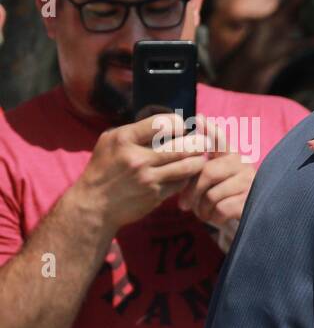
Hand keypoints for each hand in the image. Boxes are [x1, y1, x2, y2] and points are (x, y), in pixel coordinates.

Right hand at [70, 112, 216, 231]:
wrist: (94, 204)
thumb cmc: (103, 169)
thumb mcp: (110, 142)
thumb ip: (134, 132)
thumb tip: (164, 122)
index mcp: (124, 139)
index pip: (161, 124)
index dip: (177, 123)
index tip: (181, 126)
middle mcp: (137, 158)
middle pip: (180, 147)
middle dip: (197, 142)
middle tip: (206, 141)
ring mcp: (148, 178)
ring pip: (185, 166)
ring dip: (198, 160)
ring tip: (203, 155)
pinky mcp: (155, 195)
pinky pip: (180, 183)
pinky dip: (188, 177)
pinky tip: (191, 172)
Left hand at [177, 118, 256, 247]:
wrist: (244, 220)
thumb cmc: (221, 197)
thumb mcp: (211, 180)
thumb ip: (199, 166)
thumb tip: (189, 144)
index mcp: (231, 156)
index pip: (221, 141)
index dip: (211, 131)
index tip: (200, 119)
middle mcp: (243, 166)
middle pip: (208, 173)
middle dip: (192, 191)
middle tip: (184, 205)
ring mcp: (249, 183)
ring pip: (213, 194)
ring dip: (202, 208)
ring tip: (201, 212)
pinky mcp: (250, 202)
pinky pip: (222, 208)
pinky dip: (213, 217)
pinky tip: (213, 218)